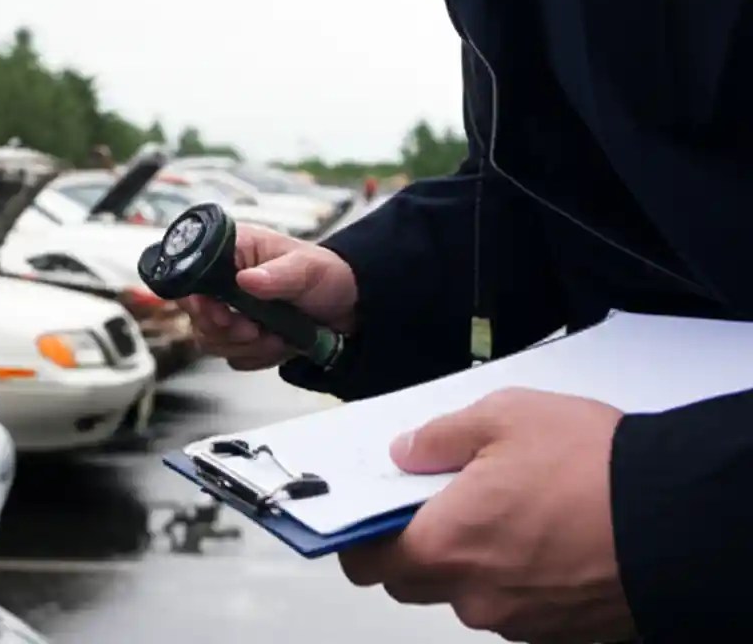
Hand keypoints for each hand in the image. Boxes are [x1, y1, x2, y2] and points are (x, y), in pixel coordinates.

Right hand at [178, 224, 357, 370]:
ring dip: (245, 346)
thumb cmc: (326, 273)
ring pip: (212, 341)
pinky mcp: (241, 335)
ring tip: (275, 336)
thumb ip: (279, 275)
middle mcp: (225, 281)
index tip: (220, 315)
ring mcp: (231, 310)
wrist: (349, 305)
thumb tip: (247, 279)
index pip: (191, 276)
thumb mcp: (307, 269)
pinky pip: (234, 356)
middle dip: (226, 330)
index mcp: (232, 252)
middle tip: (254, 330)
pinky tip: (278, 344)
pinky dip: (257, 357)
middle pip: (197, 316)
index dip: (197, 300)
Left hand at [338, 388, 635, 643]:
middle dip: (415, 546)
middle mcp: (473, 595)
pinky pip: (516, 604)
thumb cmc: (593, 468)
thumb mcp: (504, 417)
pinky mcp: (559, 630)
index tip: (367, 515)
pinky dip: (517, 576)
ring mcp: (518, 619)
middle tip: (439, 502)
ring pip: (467, 594)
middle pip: (413, 582)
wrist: (679, 517)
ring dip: (472, 561)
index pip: (367, 562)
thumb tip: (406, 451)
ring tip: (508, 510)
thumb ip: (440, 437)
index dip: (360, 537)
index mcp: (443, 545)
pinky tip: (544, 535)